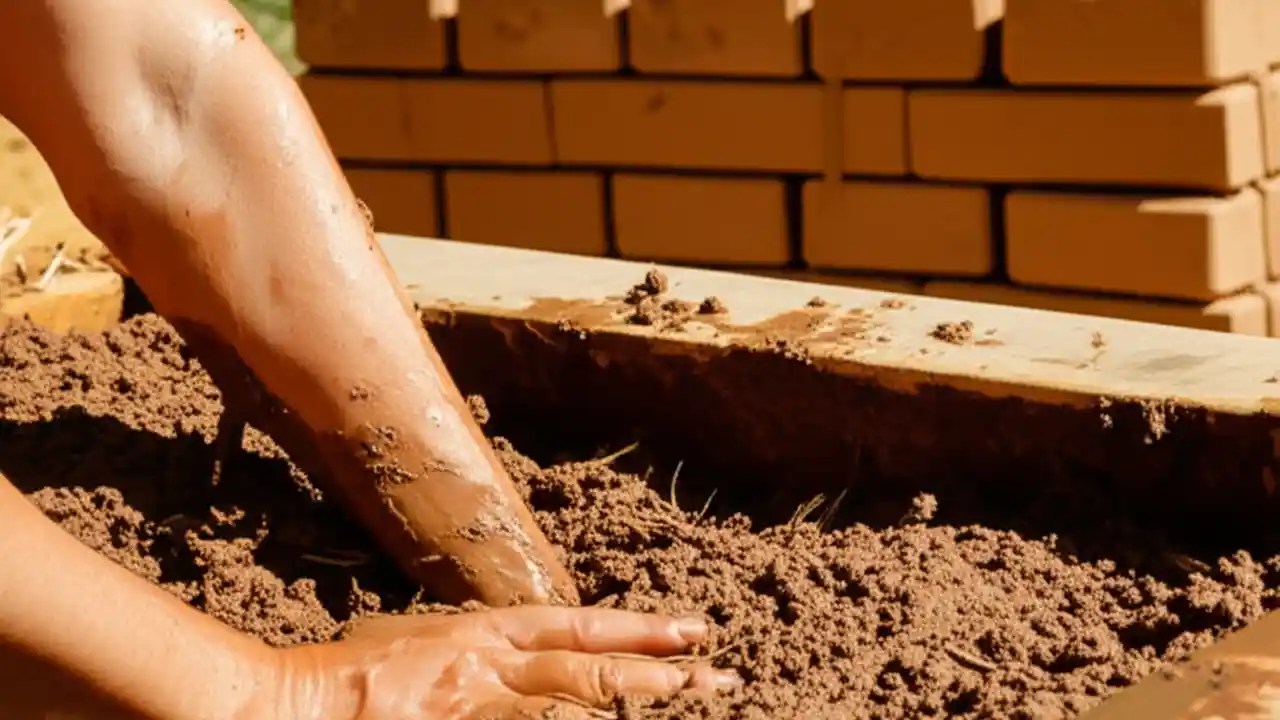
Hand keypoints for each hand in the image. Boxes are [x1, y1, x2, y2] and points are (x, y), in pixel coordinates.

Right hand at [268, 606, 739, 719]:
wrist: (296, 705)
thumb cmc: (355, 673)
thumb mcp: (428, 641)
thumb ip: (485, 651)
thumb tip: (531, 654)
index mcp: (484, 632)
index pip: (578, 626)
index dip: (639, 628)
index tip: (693, 632)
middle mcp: (490, 664)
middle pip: (590, 666)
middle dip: (660, 672)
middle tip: (720, 676)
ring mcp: (477, 706)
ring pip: (573, 703)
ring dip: (633, 703)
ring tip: (696, 700)